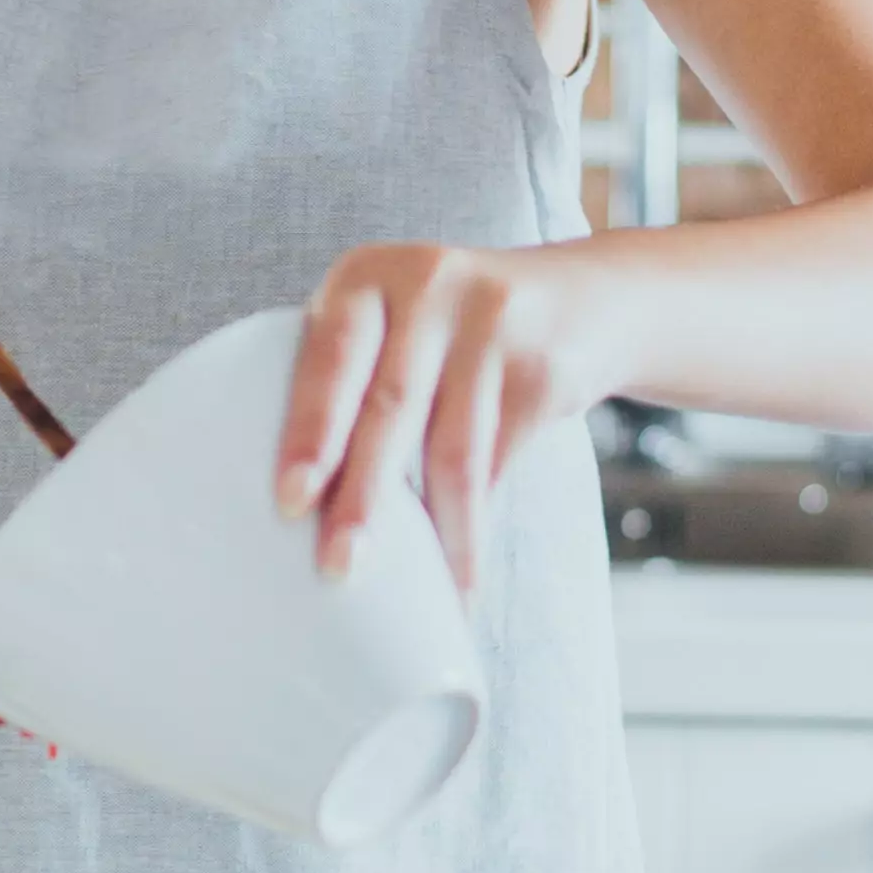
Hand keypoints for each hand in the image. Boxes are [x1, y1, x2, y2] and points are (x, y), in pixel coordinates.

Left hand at [275, 244, 584, 590]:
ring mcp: (491, 324)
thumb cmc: (445, 331)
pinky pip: (499, 465)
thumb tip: (291, 508)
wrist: (581, 297)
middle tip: (338, 565)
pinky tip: (463, 572)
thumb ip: (344, 378)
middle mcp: (427, 286)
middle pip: (390, 406)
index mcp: (364, 277)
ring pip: (455, 448)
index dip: (311, 431)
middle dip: (363, 495)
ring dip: (438, 532)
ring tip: (420, 594)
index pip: (331, 358)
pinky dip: (477, 527)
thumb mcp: (391, 322)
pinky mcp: (540, 370)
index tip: (290, 500)